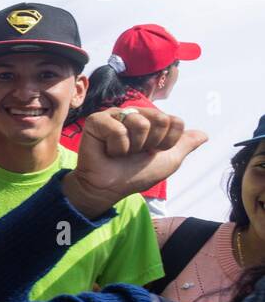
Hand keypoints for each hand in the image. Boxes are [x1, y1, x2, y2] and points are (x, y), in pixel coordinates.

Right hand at [62, 107, 206, 218]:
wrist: (111, 187)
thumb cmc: (136, 174)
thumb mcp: (168, 161)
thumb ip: (185, 145)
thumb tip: (205, 134)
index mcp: (151, 121)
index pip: (175, 121)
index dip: (167, 142)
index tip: (152, 152)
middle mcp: (134, 114)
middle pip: (160, 119)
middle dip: (150, 142)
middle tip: (135, 152)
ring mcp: (115, 115)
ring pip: (140, 123)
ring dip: (133, 146)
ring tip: (121, 152)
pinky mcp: (97, 120)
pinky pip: (118, 130)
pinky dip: (116, 148)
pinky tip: (108, 151)